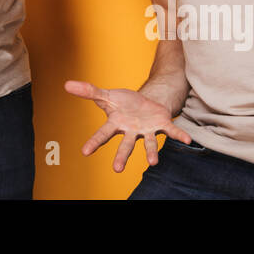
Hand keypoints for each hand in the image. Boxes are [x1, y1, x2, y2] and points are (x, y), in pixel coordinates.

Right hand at [64, 80, 191, 171]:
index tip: (84, 151)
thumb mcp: (107, 95)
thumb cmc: (124, 103)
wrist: (145, 102)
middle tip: (116, 169)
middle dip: (122, 156)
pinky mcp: (162, 125)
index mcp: (116, 124)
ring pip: (149, 143)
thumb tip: (66, 84)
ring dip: (151, 153)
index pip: (103, 134)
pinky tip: (187, 140)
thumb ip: (89, 92)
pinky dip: (179, 135)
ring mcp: (147, 130)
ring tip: (153, 163)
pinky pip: (171, 131)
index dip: (94, 142)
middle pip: (125, 145)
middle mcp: (131, 131)